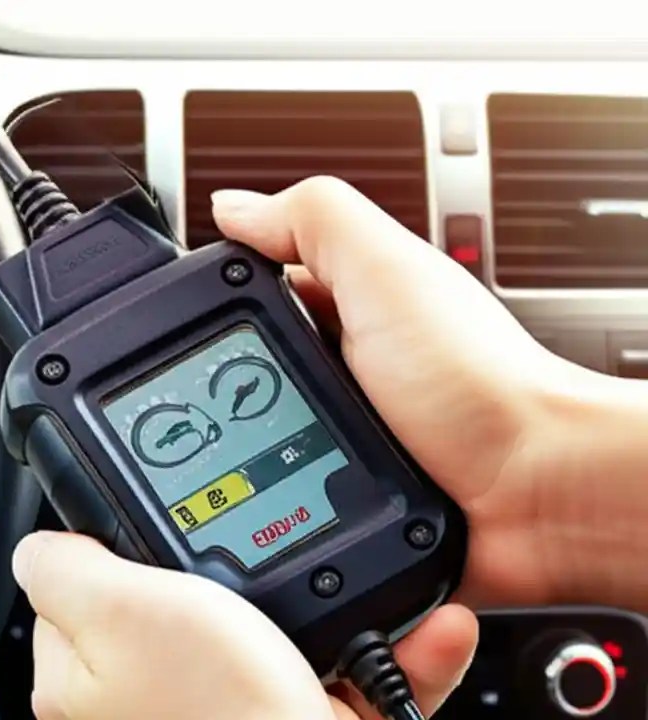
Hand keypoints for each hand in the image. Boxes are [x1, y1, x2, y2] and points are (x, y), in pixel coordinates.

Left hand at [14, 532, 476, 719]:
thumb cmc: (219, 715)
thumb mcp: (119, 609)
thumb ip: (62, 569)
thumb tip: (36, 547)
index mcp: (85, 681)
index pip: (84, 592)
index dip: (126, 552)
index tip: (172, 532)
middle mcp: (150, 707)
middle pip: (185, 605)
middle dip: (243, 575)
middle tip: (272, 559)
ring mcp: (224, 719)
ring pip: (275, 635)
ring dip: (329, 606)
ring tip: (358, 591)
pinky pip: (340, 674)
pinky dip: (381, 653)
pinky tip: (421, 633)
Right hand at [211, 177, 647, 609]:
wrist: (537, 493)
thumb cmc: (483, 383)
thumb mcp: (387, 272)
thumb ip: (314, 220)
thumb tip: (233, 206)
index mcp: (354, 307)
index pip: (257, 293)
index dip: (223, 309)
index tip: (198, 330)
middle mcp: (350, 370)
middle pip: (247, 372)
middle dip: (225, 395)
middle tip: (219, 409)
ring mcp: (349, 438)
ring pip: (255, 442)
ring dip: (242, 459)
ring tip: (234, 466)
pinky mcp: (348, 501)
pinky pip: (284, 502)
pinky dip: (272, 506)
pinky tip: (268, 506)